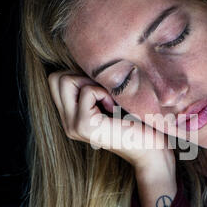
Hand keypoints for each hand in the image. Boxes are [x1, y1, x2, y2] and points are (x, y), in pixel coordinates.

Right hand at [48, 70, 175, 170]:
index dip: (78, 75)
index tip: (101, 89)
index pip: (55, 80)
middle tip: (103, 93)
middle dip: (81, 76)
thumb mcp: (110, 97)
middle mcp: (67, 122)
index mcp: (70, 116)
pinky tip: (115, 108)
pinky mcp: (83, 126)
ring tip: (108, 100)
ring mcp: (72, 126)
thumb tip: (85, 58)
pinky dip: (103, 93)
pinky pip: (87, 91)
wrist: (151, 148)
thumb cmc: (138, 119)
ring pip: (64, 81)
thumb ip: (92, 84)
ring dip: (90, 83)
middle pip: (55, 78)